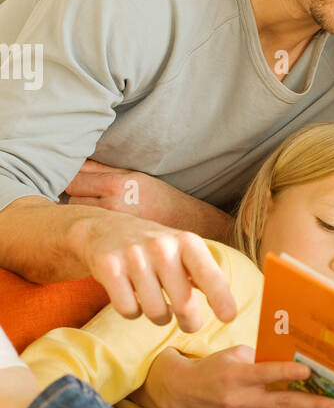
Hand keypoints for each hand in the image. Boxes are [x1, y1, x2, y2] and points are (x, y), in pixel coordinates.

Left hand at [67, 161, 232, 239]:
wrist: (186, 224)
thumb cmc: (159, 197)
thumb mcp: (134, 175)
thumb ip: (101, 170)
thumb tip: (73, 165)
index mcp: (118, 184)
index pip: (74, 180)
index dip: (72, 180)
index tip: (77, 183)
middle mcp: (113, 206)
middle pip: (72, 200)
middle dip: (76, 198)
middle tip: (89, 199)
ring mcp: (114, 226)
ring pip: (80, 218)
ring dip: (83, 215)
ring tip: (97, 214)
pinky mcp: (116, 242)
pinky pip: (92, 232)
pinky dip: (92, 228)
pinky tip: (102, 227)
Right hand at [71, 210, 237, 332]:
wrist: (105, 229)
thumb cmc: (154, 248)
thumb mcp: (183, 251)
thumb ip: (205, 275)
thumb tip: (228, 309)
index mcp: (187, 242)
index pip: (208, 274)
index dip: (221, 298)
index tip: (229, 318)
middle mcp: (162, 246)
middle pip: (183, 304)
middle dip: (190, 322)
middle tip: (189, 324)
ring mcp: (134, 256)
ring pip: (156, 312)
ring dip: (159, 317)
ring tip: (157, 305)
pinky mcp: (109, 268)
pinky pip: (128, 310)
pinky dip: (132, 312)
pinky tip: (133, 298)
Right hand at [145, 346, 333, 407]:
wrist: (181, 393)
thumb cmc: (214, 369)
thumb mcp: (235, 355)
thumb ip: (263, 360)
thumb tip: (300, 363)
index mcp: (236, 375)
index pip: (266, 374)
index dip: (288, 373)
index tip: (311, 372)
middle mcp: (237, 401)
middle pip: (282, 405)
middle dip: (316, 407)